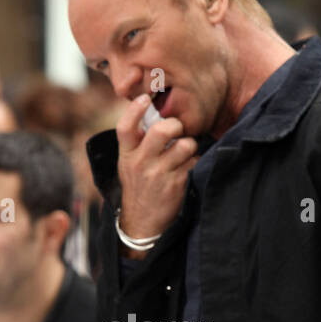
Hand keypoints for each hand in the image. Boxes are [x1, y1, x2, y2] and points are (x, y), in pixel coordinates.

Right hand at [116, 95, 198, 258]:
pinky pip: (194, 162)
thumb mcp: (128, 163)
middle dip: (175, 125)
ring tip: (184, 153)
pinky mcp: (177, 186)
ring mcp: (159, 176)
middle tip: (178, 130)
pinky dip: (195, 162)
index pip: (125, 127)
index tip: (145, 98)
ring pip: (184, 145)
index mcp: (126, 155)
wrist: (143, 223)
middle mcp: (140, 164)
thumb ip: (136, 141)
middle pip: (161, 131)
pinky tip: (187, 169)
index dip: (134, 109)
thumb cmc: (139, 185)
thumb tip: (150, 108)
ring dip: (189, 146)